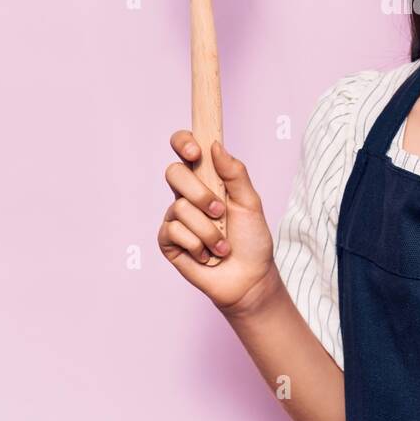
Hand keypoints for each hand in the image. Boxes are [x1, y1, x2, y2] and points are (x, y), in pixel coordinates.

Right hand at [157, 132, 278, 315]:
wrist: (249, 277)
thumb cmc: (252, 239)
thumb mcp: (251, 202)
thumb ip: (235, 173)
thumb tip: (215, 146)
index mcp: (207, 179)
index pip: (185, 149)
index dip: (183, 142)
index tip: (195, 152)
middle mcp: (187, 194)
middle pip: (174, 173)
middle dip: (199, 193)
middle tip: (220, 211)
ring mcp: (175, 217)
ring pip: (179, 207)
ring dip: (208, 230)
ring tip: (222, 244)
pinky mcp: (168, 241)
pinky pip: (174, 231)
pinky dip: (197, 245)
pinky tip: (207, 255)